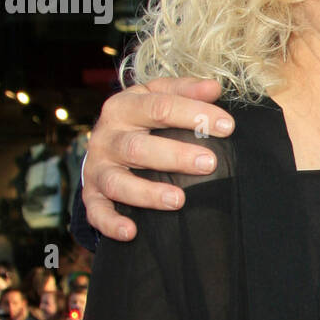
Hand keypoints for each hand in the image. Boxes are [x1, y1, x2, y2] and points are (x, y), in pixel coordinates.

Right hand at [82, 77, 231, 240]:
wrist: (104, 141)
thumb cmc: (141, 118)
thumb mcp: (158, 95)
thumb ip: (186, 90)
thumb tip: (215, 88)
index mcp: (124, 106)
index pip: (160, 106)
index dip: (194, 114)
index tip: (227, 126)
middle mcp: (106, 136)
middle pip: (138, 147)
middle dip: (175, 156)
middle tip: (209, 164)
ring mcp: (97, 167)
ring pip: (118, 182)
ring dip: (148, 193)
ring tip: (179, 200)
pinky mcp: (91, 194)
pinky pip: (97, 211)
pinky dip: (110, 223)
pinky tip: (132, 231)